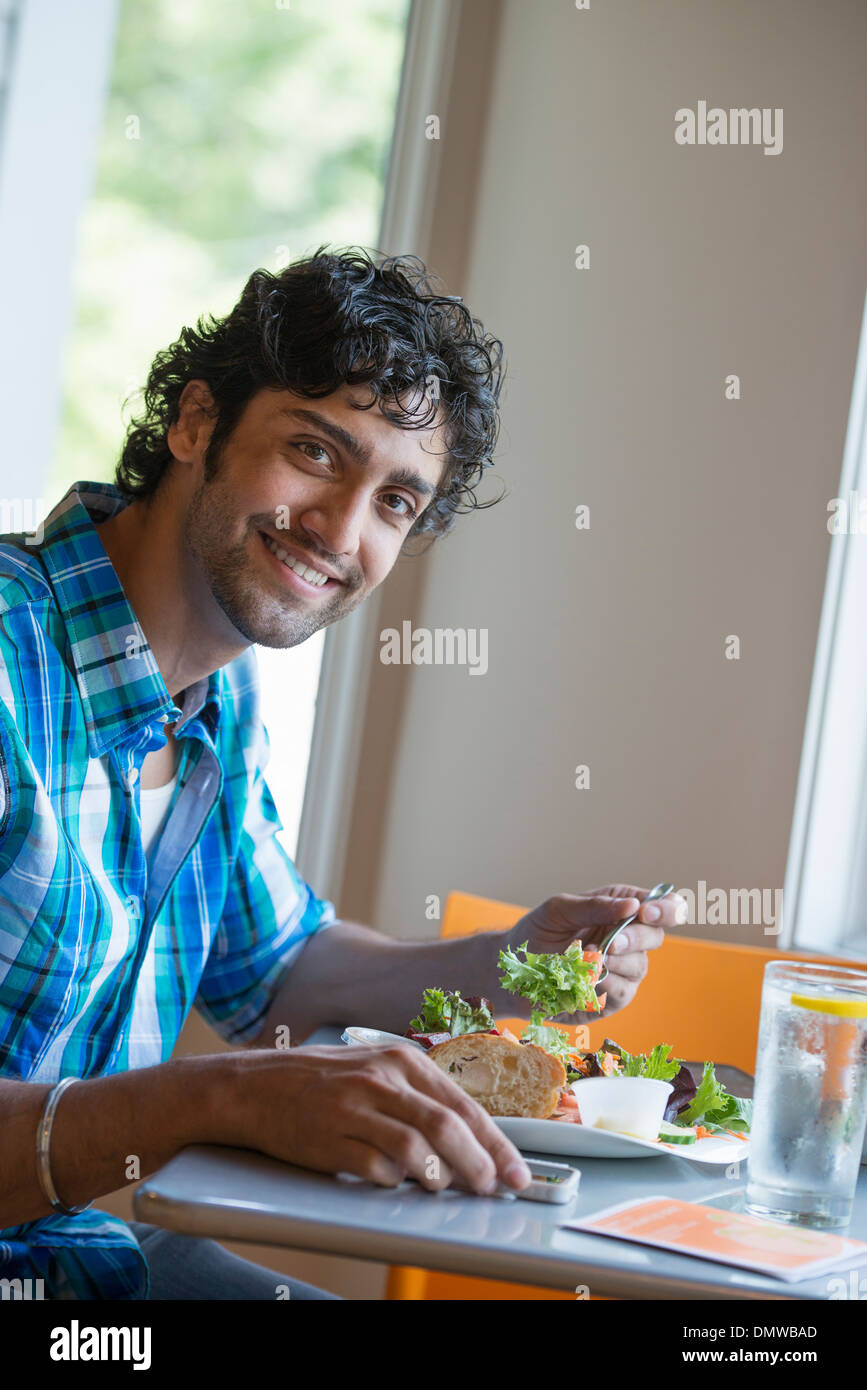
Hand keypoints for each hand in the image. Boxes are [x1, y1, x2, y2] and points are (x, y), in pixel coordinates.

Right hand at [231, 1043, 532, 1195]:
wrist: (255, 1088)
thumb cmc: (321, 1082)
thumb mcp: (375, 1071)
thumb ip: (417, 1097)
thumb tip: (466, 1138)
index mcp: (401, 1061)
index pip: (464, 1105)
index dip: (496, 1143)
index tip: (515, 1171)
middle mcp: (382, 1080)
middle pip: (449, 1127)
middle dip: (481, 1164)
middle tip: (494, 1188)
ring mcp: (356, 1109)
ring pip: (419, 1150)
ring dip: (442, 1177)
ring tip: (446, 1189)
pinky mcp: (331, 1140)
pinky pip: (377, 1168)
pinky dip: (395, 1181)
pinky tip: (396, 1183)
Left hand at [507, 883, 684, 1018]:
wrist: (514, 969)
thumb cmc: (537, 932)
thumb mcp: (560, 910)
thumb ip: (594, 907)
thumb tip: (632, 905)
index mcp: (620, 909)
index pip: (661, 906)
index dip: (664, 908)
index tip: (645, 913)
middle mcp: (628, 938)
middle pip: (656, 936)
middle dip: (637, 938)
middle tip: (612, 943)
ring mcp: (623, 969)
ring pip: (639, 965)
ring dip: (615, 963)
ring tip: (585, 959)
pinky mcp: (612, 998)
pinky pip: (623, 991)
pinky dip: (606, 984)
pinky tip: (587, 979)